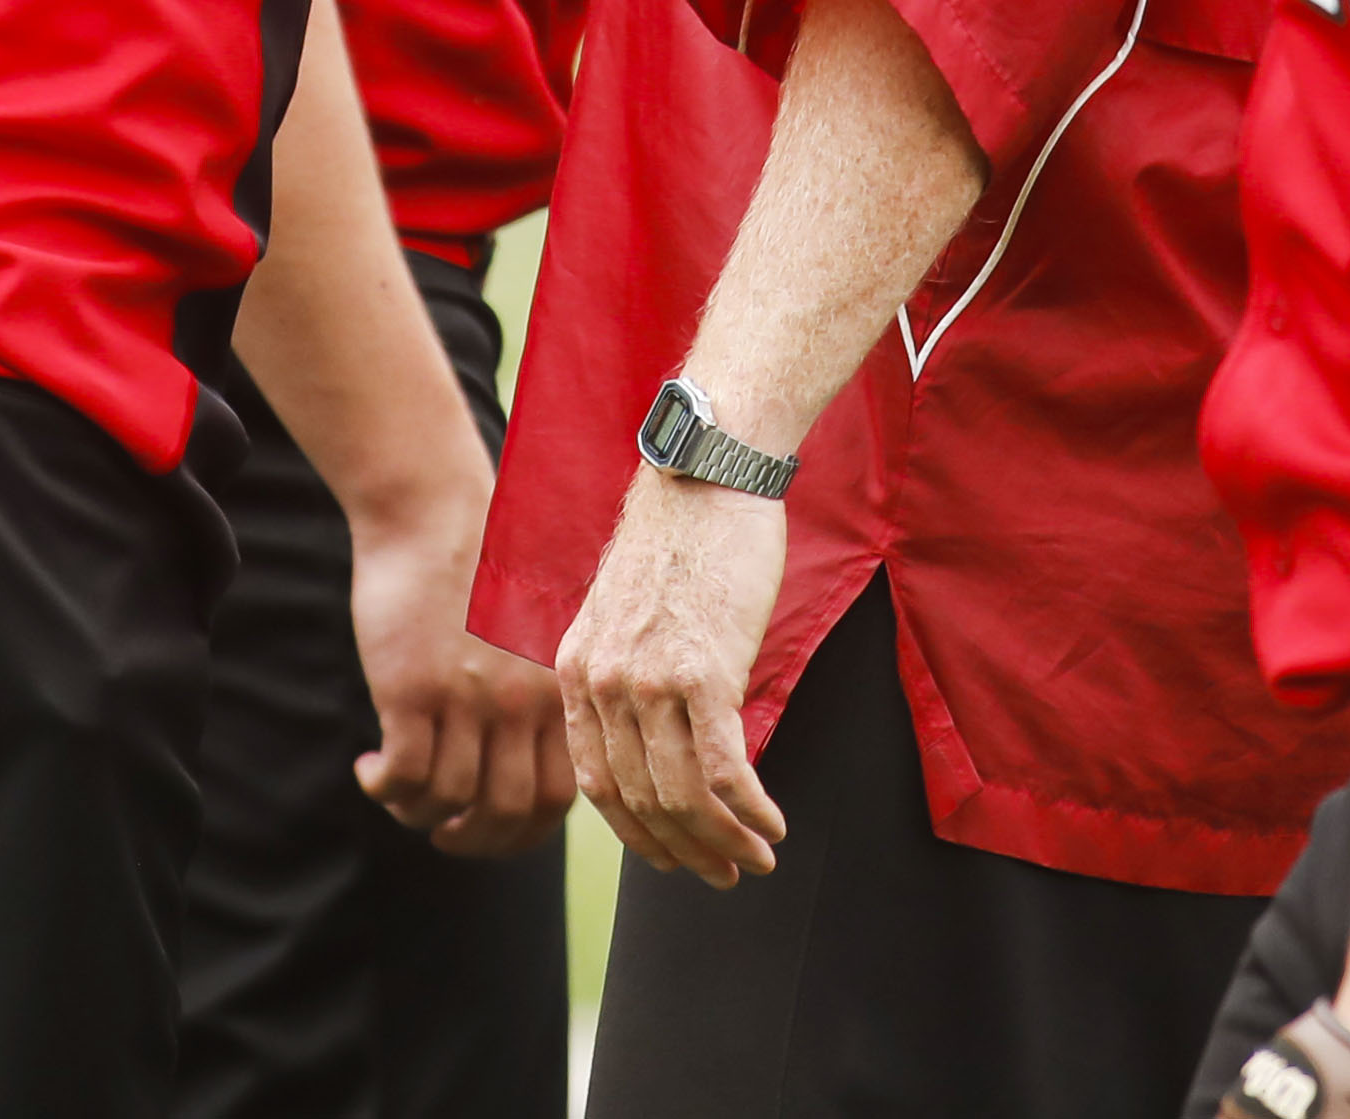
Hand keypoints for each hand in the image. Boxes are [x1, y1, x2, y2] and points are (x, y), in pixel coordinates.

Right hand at [345, 501, 575, 859]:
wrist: (434, 511)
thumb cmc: (481, 567)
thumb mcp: (533, 633)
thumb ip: (535, 693)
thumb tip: (519, 762)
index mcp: (556, 690)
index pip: (557, 798)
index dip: (522, 832)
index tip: (492, 831)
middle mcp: (521, 702)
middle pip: (507, 813)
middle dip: (474, 839)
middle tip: (445, 832)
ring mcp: (468, 700)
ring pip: (449, 801)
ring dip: (418, 814)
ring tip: (398, 795)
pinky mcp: (414, 690)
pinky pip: (403, 776)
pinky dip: (385, 789)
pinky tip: (371, 769)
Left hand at [553, 468, 791, 884]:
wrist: (710, 473)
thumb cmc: (685, 537)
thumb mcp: (631, 611)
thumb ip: (632, 673)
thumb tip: (662, 738)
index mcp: (577, 671)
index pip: (596, 784)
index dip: (638, 835)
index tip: (674, 857)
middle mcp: (603, 682)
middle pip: (639, 802)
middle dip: (685, 853)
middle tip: (725, 876)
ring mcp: (649, 680)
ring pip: (681, 796)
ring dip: (725, 841)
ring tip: (758, 859)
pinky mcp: (702, 672)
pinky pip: (721, 770)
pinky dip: (749, 809)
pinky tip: (773, 823)